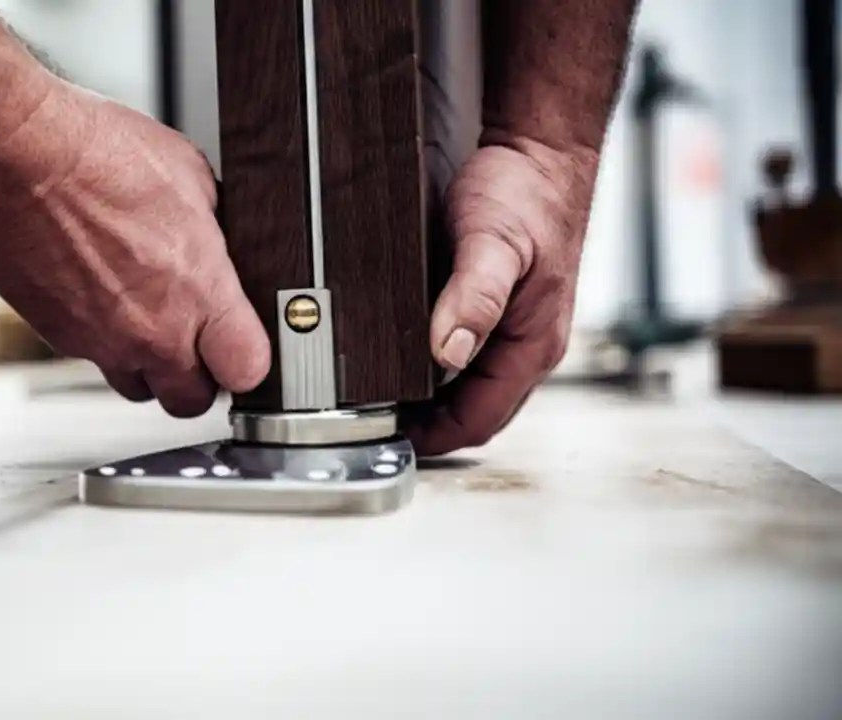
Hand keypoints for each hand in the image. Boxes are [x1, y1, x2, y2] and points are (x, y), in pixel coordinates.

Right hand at [0, 80, 270, 416]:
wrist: (12, 158)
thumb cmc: (94, 153)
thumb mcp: (189, 175)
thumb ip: (213, 230)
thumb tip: (219, 245)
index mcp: (200, 288)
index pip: (247, 369)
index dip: (248, 362)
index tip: (241, 346)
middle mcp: (154, 328)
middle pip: (192, 401)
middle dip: (197, 378)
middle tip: (195, 343)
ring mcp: (104, 341)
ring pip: (139, 388)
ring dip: (147, 365)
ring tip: (142, 317)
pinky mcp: (61, 339)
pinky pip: (94, 358)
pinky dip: (102, 339)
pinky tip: (98, 293)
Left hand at [405, 135, 598, 454]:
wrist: (541, 149)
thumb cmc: (527, 192)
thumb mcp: (494, 244)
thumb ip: (474, 298)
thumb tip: (448, 353)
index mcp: (533, 346)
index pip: (480, 421)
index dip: (433, 438)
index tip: (385, 434)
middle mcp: (527, 345)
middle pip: (474, 411)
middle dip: (427, 424)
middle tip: (368, 415)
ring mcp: (514, 328)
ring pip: (468, 385)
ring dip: (427, 396)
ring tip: (375, 389)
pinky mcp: (498, 307)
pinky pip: (465, 352)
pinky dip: (431, 364)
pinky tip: (397, 350)